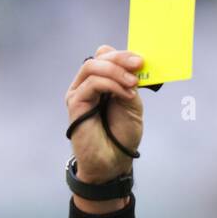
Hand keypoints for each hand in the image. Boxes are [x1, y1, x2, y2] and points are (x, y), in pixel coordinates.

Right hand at [65, 45, 144, 182]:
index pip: (105, 57)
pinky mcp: (75, 104)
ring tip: (133, 83)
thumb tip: (131, 66)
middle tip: (138, 65)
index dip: (122, 55)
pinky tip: (126, 94)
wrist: (113, 162)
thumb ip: (129, 84)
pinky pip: (92, 84)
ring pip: (92, 67)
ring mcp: (79, 93)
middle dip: (120, 59)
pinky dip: (111, 85)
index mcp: (101, 83)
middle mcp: (87, 85)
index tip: (141, 61)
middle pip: (98, 58)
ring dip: (116, 71)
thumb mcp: (132, 104)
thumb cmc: (121, 136)